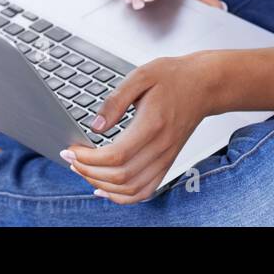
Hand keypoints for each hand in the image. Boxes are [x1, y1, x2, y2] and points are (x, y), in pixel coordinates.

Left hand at [61, 53, 210, 203]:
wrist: (203, 86)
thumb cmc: (173, 77)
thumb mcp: (140, 76)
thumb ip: (115, 101)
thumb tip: (96, 125)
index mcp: (152, 124)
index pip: (115, 155)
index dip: (88, 158)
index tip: (70, 150)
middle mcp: (161, 147)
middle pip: (120, 176)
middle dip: (88, 171)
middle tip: (70, 159)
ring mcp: (166, 158)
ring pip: (131, 189)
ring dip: (102, 186)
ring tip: (83, 171)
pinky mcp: (167, 162)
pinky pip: (146, 191)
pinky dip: (123, 197)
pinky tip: (105, 189)